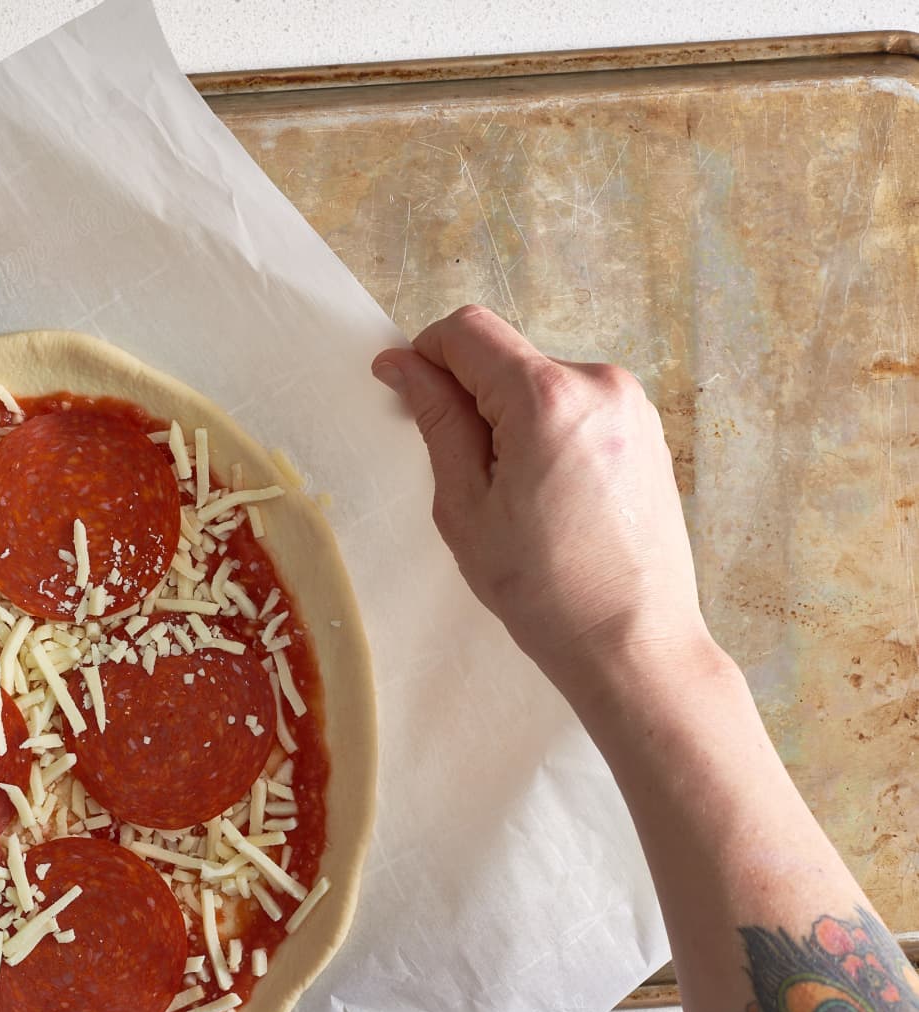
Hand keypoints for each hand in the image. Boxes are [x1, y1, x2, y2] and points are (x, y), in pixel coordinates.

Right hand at [372, 305, 711, 694]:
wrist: (633, 642)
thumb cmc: (545, 588)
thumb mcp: (465, 506)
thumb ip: (437, 421)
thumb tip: (403, 366)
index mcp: (547, 399)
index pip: (468, 332)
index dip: (424, 354)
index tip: (403, 390)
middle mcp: (598, 384)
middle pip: (505, 357)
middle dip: (470, 397)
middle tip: (464, 473)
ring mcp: (630, 405)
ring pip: (539, 383)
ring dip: (509, 418)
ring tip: (514, 495)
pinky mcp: (646, 429)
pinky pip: (575, 407)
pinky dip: (546, 433)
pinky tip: (548, 496)